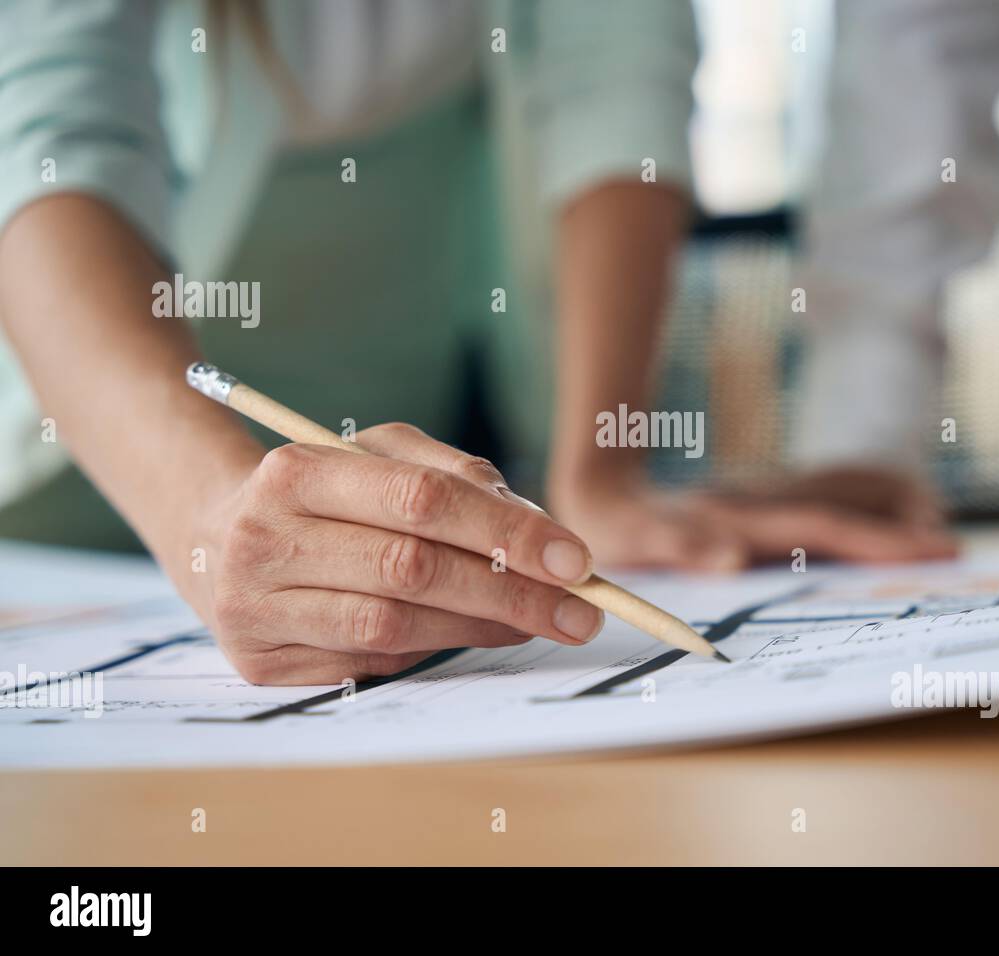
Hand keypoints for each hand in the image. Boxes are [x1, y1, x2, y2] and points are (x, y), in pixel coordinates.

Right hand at [189, 424, 603, 684]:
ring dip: (482, 627)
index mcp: (297, 470)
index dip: (507, 531)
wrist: (214, 538)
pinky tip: (469, 632)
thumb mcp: (381, 456)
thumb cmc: (325, 492)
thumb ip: (460, 478)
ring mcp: (255, 607)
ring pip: (393, 624)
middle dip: (511, 591)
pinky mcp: (261, 663)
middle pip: (412, 568)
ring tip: (540, 621)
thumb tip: (544, 535)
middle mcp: (264, 538)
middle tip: (581, 611)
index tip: (577, 559)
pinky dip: (432, 646)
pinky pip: (371, 661)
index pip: (422, 500)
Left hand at [548, 467, 957, 570]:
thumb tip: (732, 558)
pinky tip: (889, 520)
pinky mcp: (765, 500)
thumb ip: (677, 546)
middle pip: (849, 498)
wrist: (597, 486)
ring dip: (893, 503)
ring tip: (935, 530)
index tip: (934, 547)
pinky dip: (871, 501)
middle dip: (904, 519)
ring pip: (846, 487)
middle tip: (952, 549)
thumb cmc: (615, 527)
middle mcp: (763, 501)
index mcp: (741, 516)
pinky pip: (831, 493)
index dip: (880, 538)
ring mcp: (767, 497)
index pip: (825, 525)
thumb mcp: (631, 540)